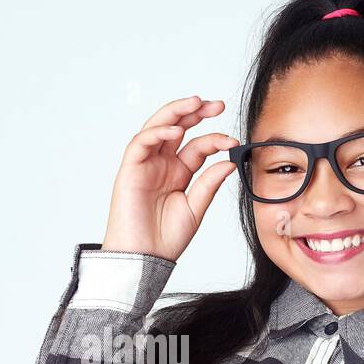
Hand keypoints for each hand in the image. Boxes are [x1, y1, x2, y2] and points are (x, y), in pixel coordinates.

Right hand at [100, 95, 238, 261]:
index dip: (216, 139)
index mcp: (179, 172)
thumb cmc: (165, 239)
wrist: (145, 259)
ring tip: (196, 104)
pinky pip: (141, 143)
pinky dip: (157, 132)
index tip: (233, 143)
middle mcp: (161, 164)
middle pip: (177, 127)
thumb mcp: (195, 208)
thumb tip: (229, 162)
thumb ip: (209, 183)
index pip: (198, 146)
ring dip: (176, 112)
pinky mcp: (130, 170)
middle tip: (218, 105)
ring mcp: (145, 165)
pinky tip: (176, 130)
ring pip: (158, 127)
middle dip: (196, 112)